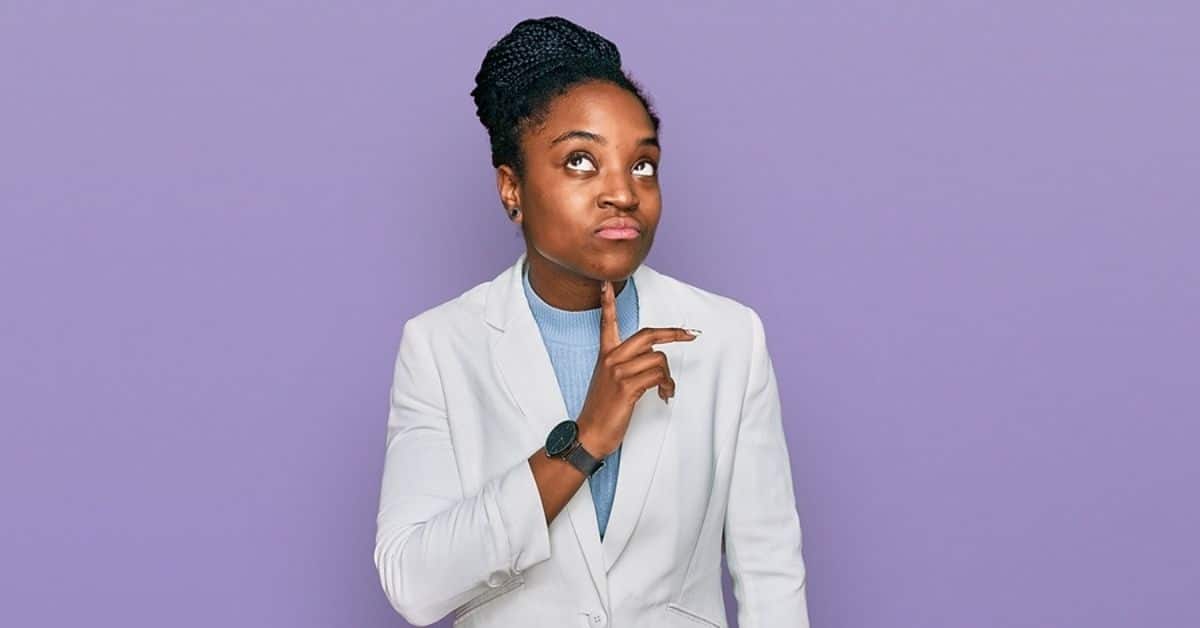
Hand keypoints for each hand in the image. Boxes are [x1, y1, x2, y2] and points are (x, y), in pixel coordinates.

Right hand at [576, 278, 698, 457]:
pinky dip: (667, 386)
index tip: (606, 283)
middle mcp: (610, 359)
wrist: (589, 434)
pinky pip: (658, 376)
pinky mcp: (626, 387)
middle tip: (690, 335)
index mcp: (605, 355)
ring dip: (669, 376)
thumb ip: (626, 364)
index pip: (607, 322)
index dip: (607, 302)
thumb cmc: (602, 410)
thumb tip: (655, 358)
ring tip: (666, 390)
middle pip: (648, 335)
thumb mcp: (608, 381)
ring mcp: (618, 372)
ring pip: (658, 359)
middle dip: (673, 333)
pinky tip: (663, 396)